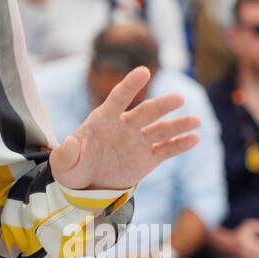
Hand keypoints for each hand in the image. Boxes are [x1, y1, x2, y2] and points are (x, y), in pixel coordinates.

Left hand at [48, 66, 200, 190]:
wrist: (86, 186)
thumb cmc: (72, 168)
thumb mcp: (63, 164)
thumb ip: (65, 153)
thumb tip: (70, 143)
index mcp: (102, 120)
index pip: (118, 98)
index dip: (130, 85)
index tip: (144, 72)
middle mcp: (124, 126)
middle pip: (145, 112)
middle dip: (162, 105)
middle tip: (178, 98)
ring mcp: (138, 141)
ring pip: (161, 129)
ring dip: (178, 124)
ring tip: (195, 120)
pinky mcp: (148, 159)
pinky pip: (166, 149)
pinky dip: (180, 144)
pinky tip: (194, 138)